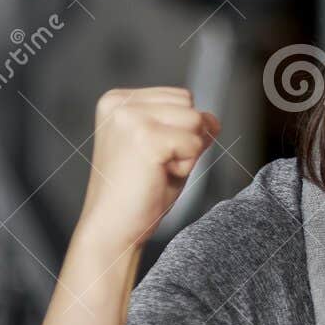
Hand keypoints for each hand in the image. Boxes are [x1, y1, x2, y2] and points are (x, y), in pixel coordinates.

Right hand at [76, 87, 220, 255]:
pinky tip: (158, 176)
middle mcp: (121, 103)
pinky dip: (186, 166)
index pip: (182, 97)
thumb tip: (213, 119)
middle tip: (155, 165)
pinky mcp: (147, 138)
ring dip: (187, 153)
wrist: (112, 227)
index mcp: (118, 100)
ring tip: (156, 170)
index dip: (180, 131)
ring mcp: (131, 118)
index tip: (150, 154)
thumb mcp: (164, 148)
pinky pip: (196, 144)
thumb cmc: (137, 191)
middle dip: (186, 139)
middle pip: (191, 106)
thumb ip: (186, 127)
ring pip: (197, 122)